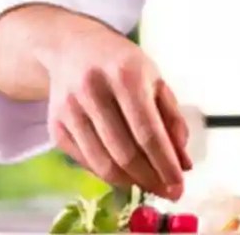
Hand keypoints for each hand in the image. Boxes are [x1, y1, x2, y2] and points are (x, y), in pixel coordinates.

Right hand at [42, 21, 192, 199]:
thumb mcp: (154, 80)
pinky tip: (124, 173)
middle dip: (150, 179)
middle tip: (168, 192)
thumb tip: (183, 163)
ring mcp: (70, 109)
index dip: (165, 164)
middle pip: (125, 152)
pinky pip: (85, 162)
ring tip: (148, 185)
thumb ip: (172, 120)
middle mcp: (94, 90)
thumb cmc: (120, 64)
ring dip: (130, 182)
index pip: (148, 132)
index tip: (179, 186)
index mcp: (126, 75)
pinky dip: (108, 174)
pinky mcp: (56, 125)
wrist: (71, 47)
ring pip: (103, 163)